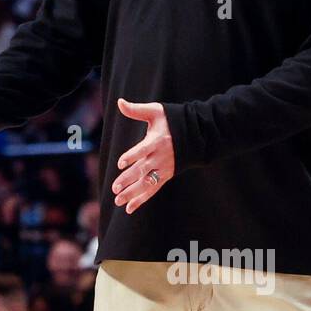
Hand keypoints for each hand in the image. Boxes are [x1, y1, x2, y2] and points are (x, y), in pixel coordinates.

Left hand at [111, 99, 175, 213]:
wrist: (196, 134)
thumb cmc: (172, 121)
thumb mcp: (156, 111)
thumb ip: (136, 110)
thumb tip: (119, 102)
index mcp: (157, 141)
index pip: (143, 150)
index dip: (132, 156)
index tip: (120, 162)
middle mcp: (161, 157)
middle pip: (143, 170)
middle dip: (128, 179)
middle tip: (114, 188)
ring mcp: (164, 168)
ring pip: (147, 183)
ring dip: (132, 193)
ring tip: (118, 200)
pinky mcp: (166, 176)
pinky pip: (153, 190)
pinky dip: (141, 200)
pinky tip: (129, 208)